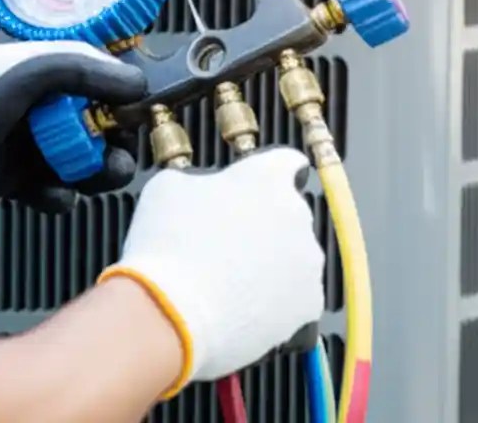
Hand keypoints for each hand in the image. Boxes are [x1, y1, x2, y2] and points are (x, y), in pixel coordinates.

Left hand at [0, 41, 147, 210]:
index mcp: (49, 72)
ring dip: (96, 174)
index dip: (125, 101)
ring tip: (89, 178)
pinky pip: (56, 192)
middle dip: (114, 146)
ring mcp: (31, 144)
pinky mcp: (17, 180)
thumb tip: (137, 84)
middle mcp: (44, 107)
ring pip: (85, 164)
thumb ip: (86, 71)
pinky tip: (49, 193)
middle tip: (112, 158)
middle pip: (103, 129)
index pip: (106, 82)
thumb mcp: (30, 72)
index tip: (134, 117)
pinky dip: (59, 197)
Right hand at [98, 147, 323, 394]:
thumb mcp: (167, 188)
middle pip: (288, 215)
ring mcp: (307, 260)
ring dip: (272, 265)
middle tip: (226, 246)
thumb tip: (203, 190)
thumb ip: (198, 180)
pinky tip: (244, 308)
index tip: (262, 186)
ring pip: (295, 258)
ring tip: (231, 283)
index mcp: (267, 178)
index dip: (270, 175)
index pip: (286, 162)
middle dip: (263, 227)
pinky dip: (277, 303)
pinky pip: (297, 298)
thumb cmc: (167, 248)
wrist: (172, 315)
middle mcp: (297, 214)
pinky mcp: (309, 302)